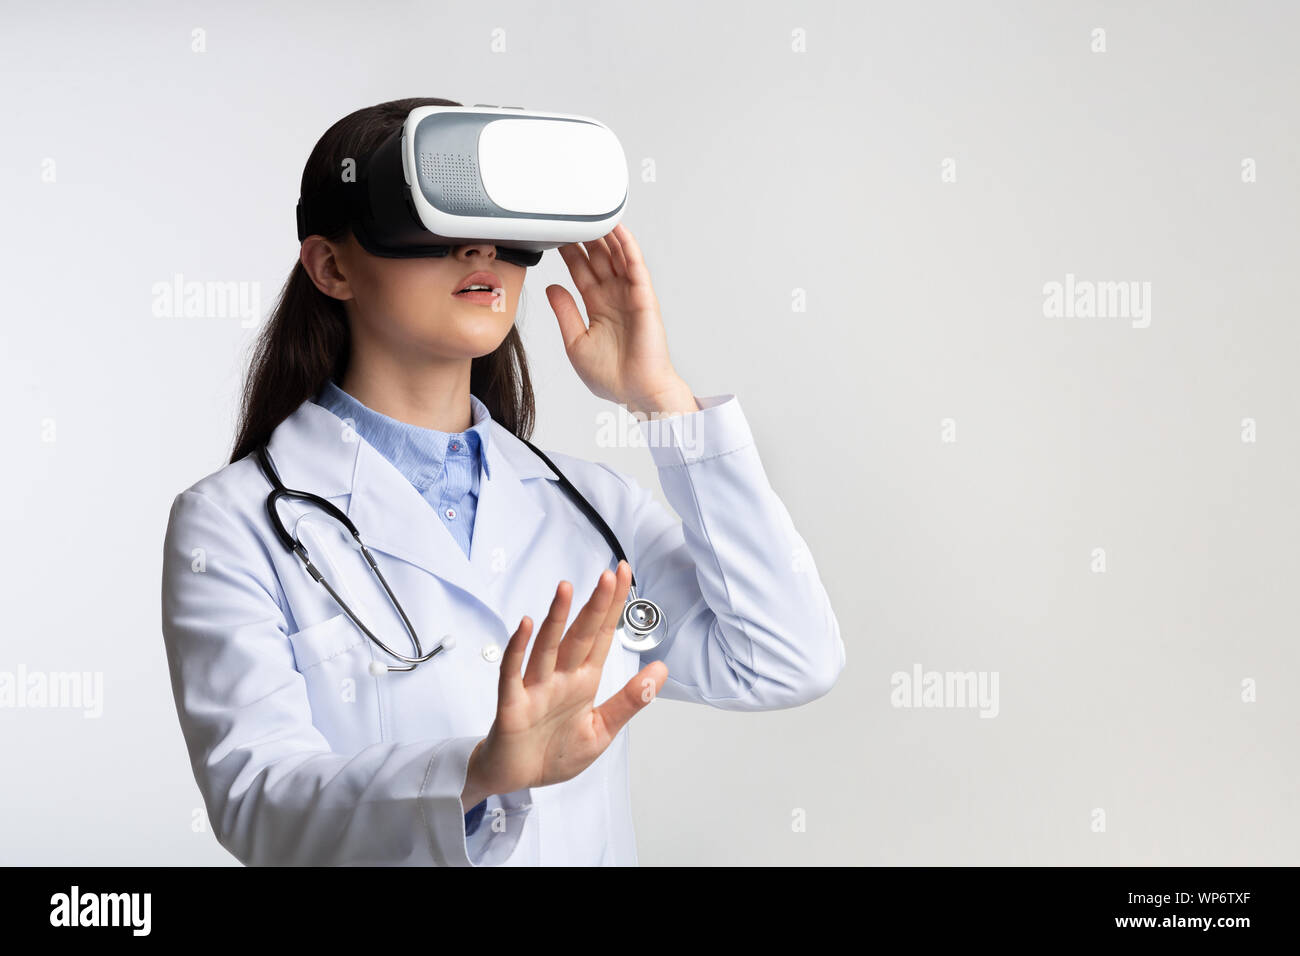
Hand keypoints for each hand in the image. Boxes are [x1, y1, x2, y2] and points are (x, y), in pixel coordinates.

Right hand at [463, 561, 667, 807]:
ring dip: (556, 618)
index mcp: (583, 681)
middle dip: (595, 605)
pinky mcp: (512, 704)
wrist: (516, 779)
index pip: (602, 635)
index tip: (624, 574)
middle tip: (610, 575)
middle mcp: (560, 677)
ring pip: (547, 646)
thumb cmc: (553, 753)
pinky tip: (526, 627)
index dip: (613, 605)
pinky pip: (512, 672)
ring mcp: (534, 687)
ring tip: (566, 590)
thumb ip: (629, 700)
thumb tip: (661, 670)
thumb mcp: (601, 730)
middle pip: (580, 634)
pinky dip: (518, 650)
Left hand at [546, 223, 697, 416]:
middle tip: (571, 215)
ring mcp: (630, 295)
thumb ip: (565, 313)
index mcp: (597, 307)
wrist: (637, 392)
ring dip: (607, 235)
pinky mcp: (644, 298)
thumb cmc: (612, 376)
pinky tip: (618, 231)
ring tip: (593, 213)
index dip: (569, 253)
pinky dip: (628, 247)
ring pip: (617, 257)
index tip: (555, 234)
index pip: (581, 272)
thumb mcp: (575, 342)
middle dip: (585, 237)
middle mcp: (614, 297)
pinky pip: (636, 266)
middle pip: (598, 258)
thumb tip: (551, 288)